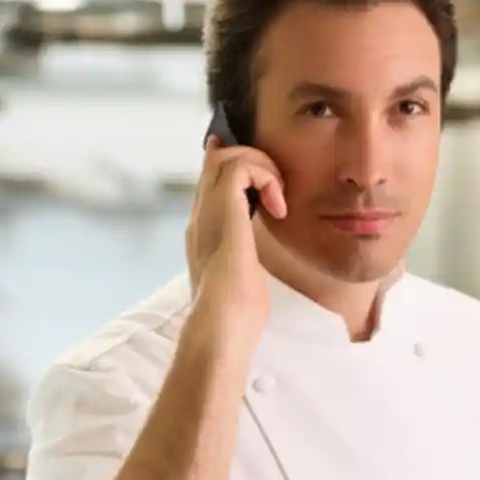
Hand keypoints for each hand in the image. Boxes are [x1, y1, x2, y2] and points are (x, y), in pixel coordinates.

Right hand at [185, 135, 287, 343]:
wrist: (224, 323)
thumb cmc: (236, 316)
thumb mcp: (242, 281)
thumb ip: (243, 262)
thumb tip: (249, 264)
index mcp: (203, 235)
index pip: (209, 186)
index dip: (229, 165)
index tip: (253, 161)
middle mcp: (201, 217)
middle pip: (216, 162)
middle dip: (251, 161)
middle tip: (277, 187)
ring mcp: (208, 210)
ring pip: (228, 157)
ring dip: (262, 168)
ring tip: (279, 199)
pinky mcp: (223, 207)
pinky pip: (241, 166)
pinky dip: (266, 177)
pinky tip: (278, 209)